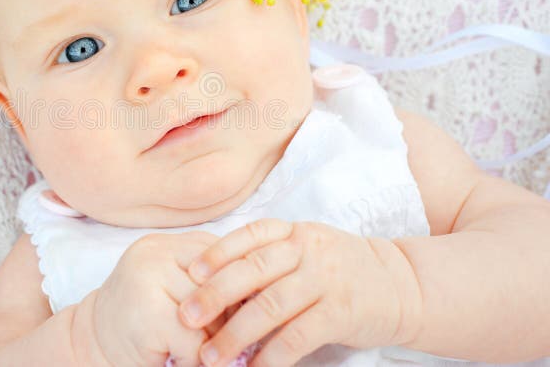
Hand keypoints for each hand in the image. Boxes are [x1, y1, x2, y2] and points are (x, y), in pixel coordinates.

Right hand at [77, 231, 241, 366]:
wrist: (92, 345)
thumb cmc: (143, 320)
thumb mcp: (174, 287)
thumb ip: (208, 278)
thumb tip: (263, 290)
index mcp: (168, 243)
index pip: (226, 254)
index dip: (240, 287)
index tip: (241, 311)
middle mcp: (156, 251)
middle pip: (221, 283)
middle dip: (226, 317)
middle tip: (216, 336)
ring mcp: (148, 277)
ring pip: (210, 313)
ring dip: (209, 341)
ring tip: (192, 348)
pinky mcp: (146, 312)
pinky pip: (194, 339)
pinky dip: (191, 359)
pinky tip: (175, 357)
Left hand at [176, 219, 420, 366]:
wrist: (401, 283)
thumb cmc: (338, 268)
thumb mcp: (305, 249)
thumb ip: (268, 259)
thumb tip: (213, 284)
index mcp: (292, 232)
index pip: (249, 236)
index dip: (216, 253)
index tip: (188, 273)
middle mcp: (307, 250)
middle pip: (252, 270)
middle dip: (214, 295)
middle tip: (186, 317)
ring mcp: (325, 280)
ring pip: (270, 305)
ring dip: (235, 334)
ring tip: (210, 357)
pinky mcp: (341, 312)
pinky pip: (298, 336)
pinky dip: (271, 356)